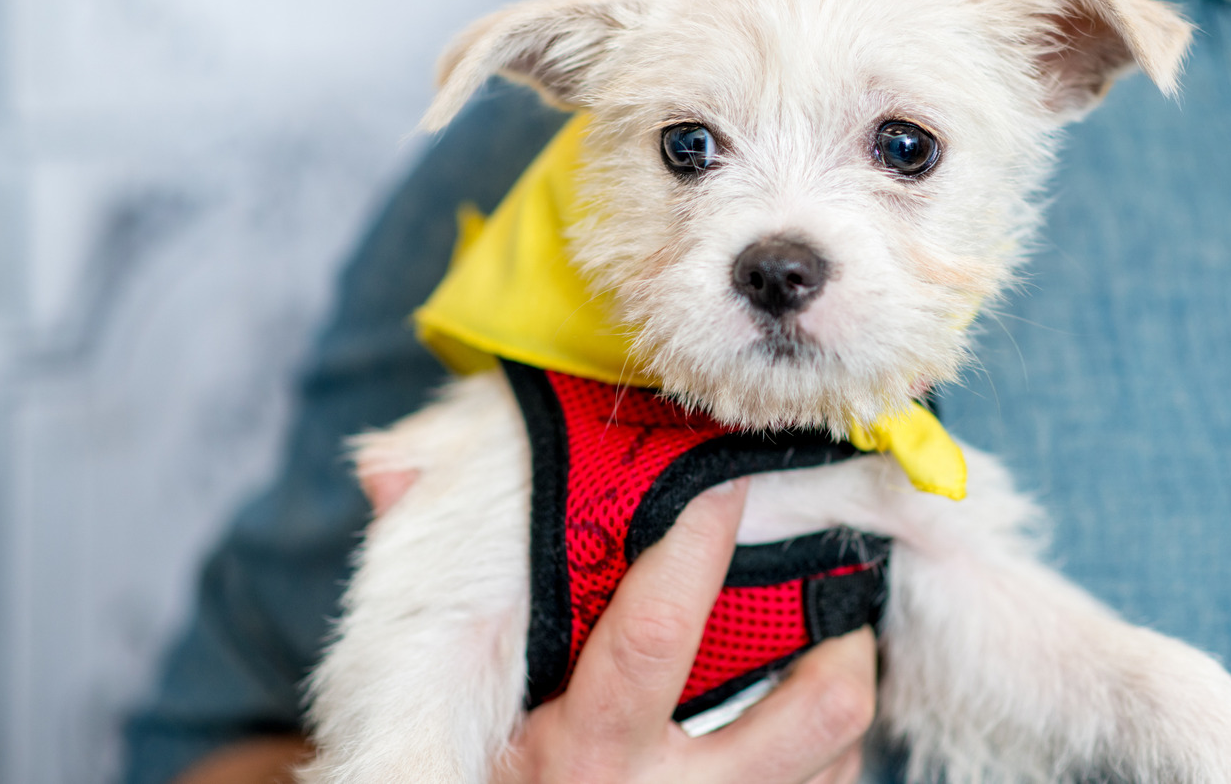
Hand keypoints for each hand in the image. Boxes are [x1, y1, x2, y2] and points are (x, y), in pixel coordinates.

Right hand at [358, 468, 874, 783]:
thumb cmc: (489, 772)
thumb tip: (386, 476)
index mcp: (589, 751)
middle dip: (838, 638)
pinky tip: (805, 709)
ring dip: (845, 686)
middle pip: (807, 709)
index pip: (655, 635)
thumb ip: (432, 594)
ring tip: (831, 640)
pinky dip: (833, 746)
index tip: (720, 483)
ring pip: (838, 748)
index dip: (695, 547)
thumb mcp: (454, 708)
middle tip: (833, 581)